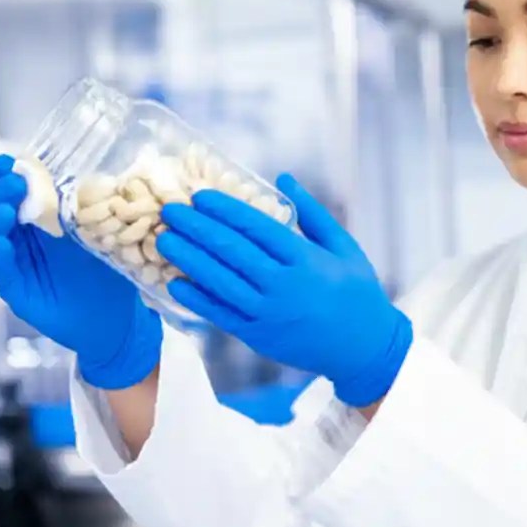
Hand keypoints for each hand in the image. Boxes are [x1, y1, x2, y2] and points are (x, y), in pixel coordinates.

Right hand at [0, 155, 161, 388]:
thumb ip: (80, 209)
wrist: (116, 319)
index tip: (8, 161)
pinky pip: (2, 272)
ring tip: (6, 210)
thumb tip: (76, 172)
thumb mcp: (97, 234)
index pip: (17, 194)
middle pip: (0, 211)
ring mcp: (18, 265)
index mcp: (40, 223)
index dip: (9, 177)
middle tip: (13, 182)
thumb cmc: (107, 273)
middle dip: (2, 193)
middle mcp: (24, 241)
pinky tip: (1, 244)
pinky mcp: (16, 292)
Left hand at [156, 174, 412, 407]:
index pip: (256, 227)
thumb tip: (284, 178)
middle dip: (196, 228)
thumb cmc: (357, 292)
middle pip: (231, 251)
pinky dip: (196, 298)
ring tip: (163, 239)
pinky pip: (220, 314)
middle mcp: (283, 285)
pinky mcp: (258, 336)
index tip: (200, 196)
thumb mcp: (344, 246)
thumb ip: (313, 212)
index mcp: (305, 258)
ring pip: (219, 281)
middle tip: (169, 210)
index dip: (225, 209)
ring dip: (188, 259)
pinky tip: (174, 282)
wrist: (363, 348)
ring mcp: (267, 313)